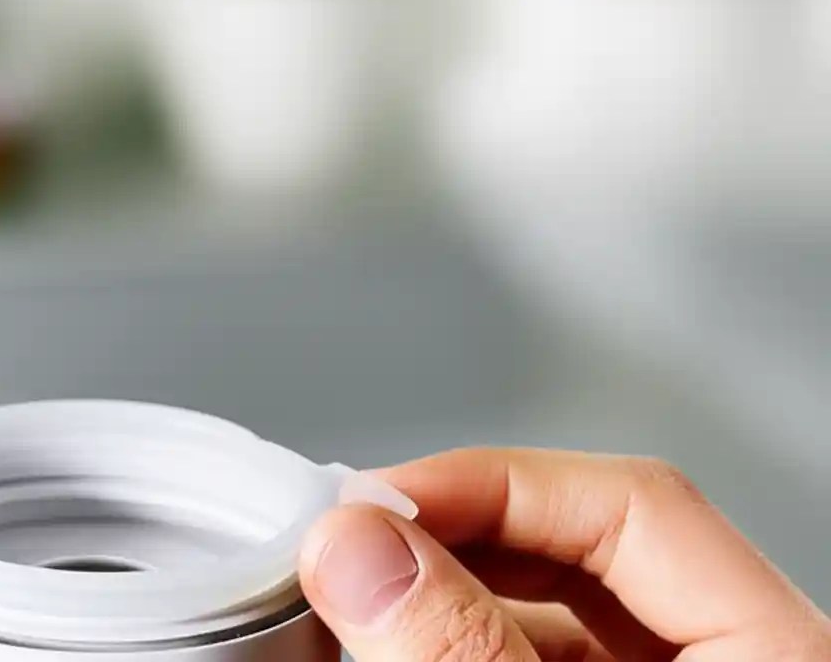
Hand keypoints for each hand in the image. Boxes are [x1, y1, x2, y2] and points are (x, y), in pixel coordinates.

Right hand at [300, 449, 830, 660]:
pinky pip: (538, 658)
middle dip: (451, 535)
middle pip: (582, 549)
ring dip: (439, 595)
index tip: (374, 503)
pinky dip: (453, 647)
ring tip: (349, 595)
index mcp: (782, 653)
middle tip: (345, 546)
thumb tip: (359, 552)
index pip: (637, 502)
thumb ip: (469, 654)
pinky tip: (389, 643)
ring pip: (545, 612)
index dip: (491, 482)